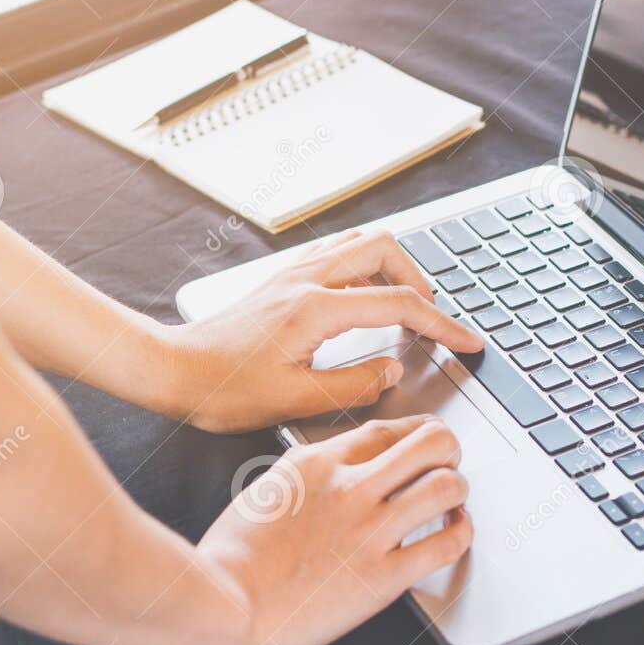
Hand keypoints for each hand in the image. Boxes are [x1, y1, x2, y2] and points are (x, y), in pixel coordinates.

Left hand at [164, 229, 484, 432]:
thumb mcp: (295, 400)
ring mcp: (292, 274)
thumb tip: (390, 369)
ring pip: (360, 244)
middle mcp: (306, 280)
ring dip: (393, 268)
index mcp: (316, 309)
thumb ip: (353, 385)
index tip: (468, 341)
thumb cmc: (224, 389)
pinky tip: (364, 298)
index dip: (443, 324)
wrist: (175, 370)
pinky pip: (336, 254)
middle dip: (420, 281)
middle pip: (385, 249)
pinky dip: (364, 268)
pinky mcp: (282, 280)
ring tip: (405, 305)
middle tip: (432, 318)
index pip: (399, 305)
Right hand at [199, 415, 472, 644]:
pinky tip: (455, 532)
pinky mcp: (383, 577)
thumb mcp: (269, 489)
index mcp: (318, 463)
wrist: (224, 605)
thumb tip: (341, 471)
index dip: (417, 430)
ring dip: (458, 489)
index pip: (388, 428)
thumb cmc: (233, 558)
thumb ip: (312, 474)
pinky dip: (462, 532)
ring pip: (446, 486)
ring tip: (453, 499)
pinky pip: (446, 544)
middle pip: (430, 442)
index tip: (425, 440)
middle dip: (448, 449)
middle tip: (448, 463)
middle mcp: (350, 488)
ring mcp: (369, 531)